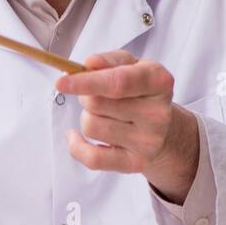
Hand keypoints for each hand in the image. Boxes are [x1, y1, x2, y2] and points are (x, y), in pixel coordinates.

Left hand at [54, 50, 198, 202]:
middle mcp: (158, 113)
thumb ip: (109, 61)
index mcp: (159, 81)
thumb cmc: (139, 90)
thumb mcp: (130, 66)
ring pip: (90, 126)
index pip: (117, 83)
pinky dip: (76, 146)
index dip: (86, 82)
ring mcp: (148, 141)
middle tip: (97, 96)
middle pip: (96, 103)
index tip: (60, 82)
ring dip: (86, 118)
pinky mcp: (136, 163)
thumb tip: (89, 63)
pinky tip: (76, 137)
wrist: (164, 128)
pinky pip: (92, 158)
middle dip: (86, 96)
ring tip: (103, 115)